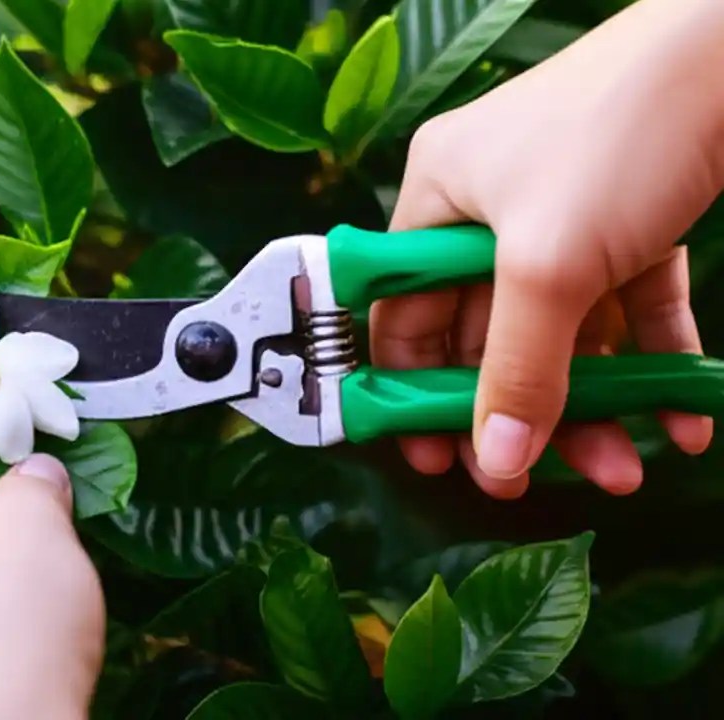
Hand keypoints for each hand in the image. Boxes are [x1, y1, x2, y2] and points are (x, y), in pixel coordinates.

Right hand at [373, 0, 723, 497]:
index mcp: (440, 200)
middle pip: (487, 338)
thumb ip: (518, 369)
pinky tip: (678, 417)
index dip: (411, 389)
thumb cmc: (623, 127)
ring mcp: (567, 219)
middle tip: (530, 477)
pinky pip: (628, 312)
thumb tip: (495, 458)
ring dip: (593, 406)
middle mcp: (494, 212)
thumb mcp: (549, 263)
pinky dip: (650, 366)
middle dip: (518, 412)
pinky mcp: (634, 224)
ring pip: (563, 336)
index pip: (401, 313)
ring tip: (627, 465)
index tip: (433, 455)